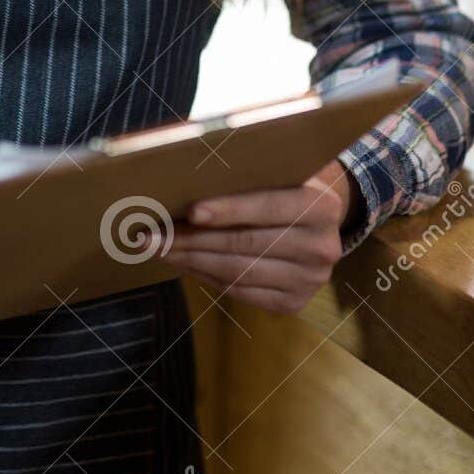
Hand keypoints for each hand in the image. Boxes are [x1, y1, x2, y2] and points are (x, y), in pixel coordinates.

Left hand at [159, 160, 362, 313]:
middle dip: (192, 238)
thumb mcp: (280, 171)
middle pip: (244, 244)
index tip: (190, 211)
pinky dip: (205, 276)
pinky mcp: (293, 303)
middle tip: (151, 234)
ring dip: (190, 260)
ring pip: (236, 271)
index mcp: (322, 206)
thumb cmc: (285, 186)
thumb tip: (185, 170)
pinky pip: (239, 291)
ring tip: (157, 248)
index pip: (268, 207)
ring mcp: (310, 281)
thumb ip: (249, 170)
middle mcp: (322, 247)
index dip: (228, 209)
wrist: (319, 224)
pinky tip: (182, 262)